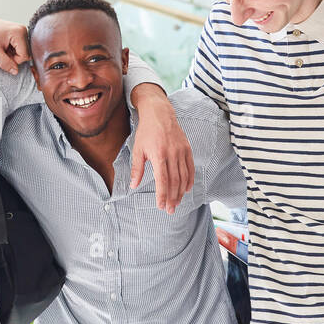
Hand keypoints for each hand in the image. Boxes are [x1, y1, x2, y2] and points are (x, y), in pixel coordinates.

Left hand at [0, 15, 30, 73]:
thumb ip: (5, 63)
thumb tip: (15, 72)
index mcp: (19, 32)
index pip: (24, 56)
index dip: (14, 60)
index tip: (3, 55)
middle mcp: (24, 30)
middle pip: (26, 54)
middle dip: (14, 57)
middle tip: (3, 52)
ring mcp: (23, 31)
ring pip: (24, 51)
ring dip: (14, 54)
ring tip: (3, 48)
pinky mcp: (21, 33)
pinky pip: (22, 47)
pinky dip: (14, 50)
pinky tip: (6, 46)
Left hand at [130, 86, 194, 212]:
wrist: (159, 113)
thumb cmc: (146, 132)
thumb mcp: (137, 149)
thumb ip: (136, 169)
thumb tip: (133, 186)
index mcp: (158, 155)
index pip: (162, 180)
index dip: (162, 195)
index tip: (161, 206)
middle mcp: (172, 154)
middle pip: (174, 182)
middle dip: (172, 198)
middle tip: (170, 210)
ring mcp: (181, 151)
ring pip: (184, 177)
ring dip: (181, 192)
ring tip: (177, 203)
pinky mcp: (187, 149)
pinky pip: (190, 168)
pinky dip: (189, 180)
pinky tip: (187, 189)